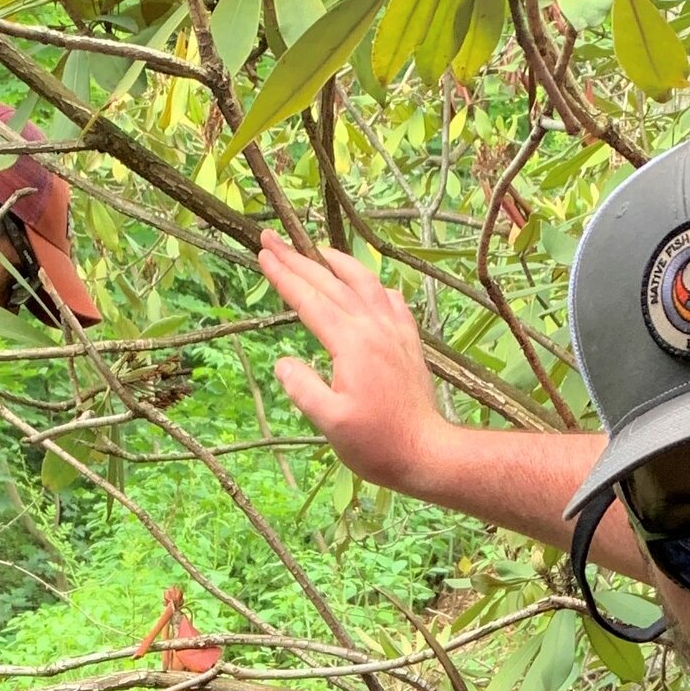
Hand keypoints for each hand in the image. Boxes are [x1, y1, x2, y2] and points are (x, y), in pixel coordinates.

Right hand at [256, 230, 449, 493]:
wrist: (427, 452)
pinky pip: (392, 301)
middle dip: (299, 259)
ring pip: (364, 283)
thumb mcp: (330, 422)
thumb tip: (283, 362)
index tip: (262, 254)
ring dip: (339, 262)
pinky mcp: (409, 343)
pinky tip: (371, 285)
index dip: (284, 277)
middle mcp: (373, 328)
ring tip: (319, 249)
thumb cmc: (376, 444)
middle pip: (331, 283)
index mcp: (350, 343)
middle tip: (272, 237)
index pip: (310, 300)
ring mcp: (394, 332)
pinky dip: (375, 286)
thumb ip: (303, 389)